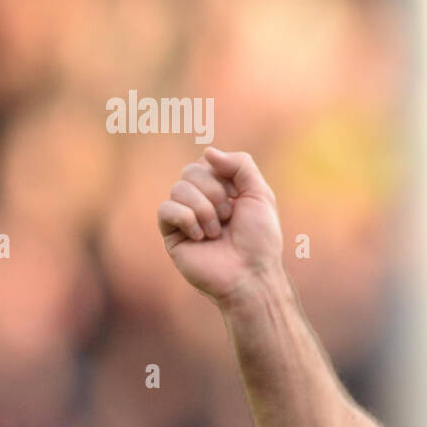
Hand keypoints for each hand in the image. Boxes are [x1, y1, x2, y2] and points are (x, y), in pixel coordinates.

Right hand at [158, 147, 282, 304]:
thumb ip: (241, 165)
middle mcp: (201, 200)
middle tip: (228, 216)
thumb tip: (207, 152)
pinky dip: (186, 219)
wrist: (250, 274)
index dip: (223, 175)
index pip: (207, 162)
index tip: (239, 197)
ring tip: (217, 232)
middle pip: (190, 171)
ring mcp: (184, 216)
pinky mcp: (171, 234)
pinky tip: (200, 237)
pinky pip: (165, 209)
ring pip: (178, 188)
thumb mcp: (260, 194)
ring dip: (204, 209)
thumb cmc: (259, 239)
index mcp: (221, 189)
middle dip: (214, 192)